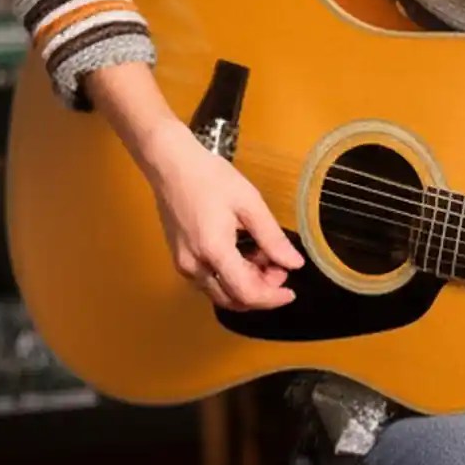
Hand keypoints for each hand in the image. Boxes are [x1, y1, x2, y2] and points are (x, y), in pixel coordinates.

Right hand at [141, 120, 304, 309]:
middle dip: (261, 292)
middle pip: (232, 299)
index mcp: (213, 251)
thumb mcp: (250, 204)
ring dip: (247, 284)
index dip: (272, 299)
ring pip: (221, 292)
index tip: (291, 292)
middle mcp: (194, 266)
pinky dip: (231, 276)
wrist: (170, 164)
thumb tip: (294, 263)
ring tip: (265, 257)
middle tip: (280, 268)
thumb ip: (272, 238)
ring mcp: (183, 264)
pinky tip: (246, 254)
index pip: (247, 293)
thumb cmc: (210, 178)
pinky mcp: (180, 258)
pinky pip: (210, 280)